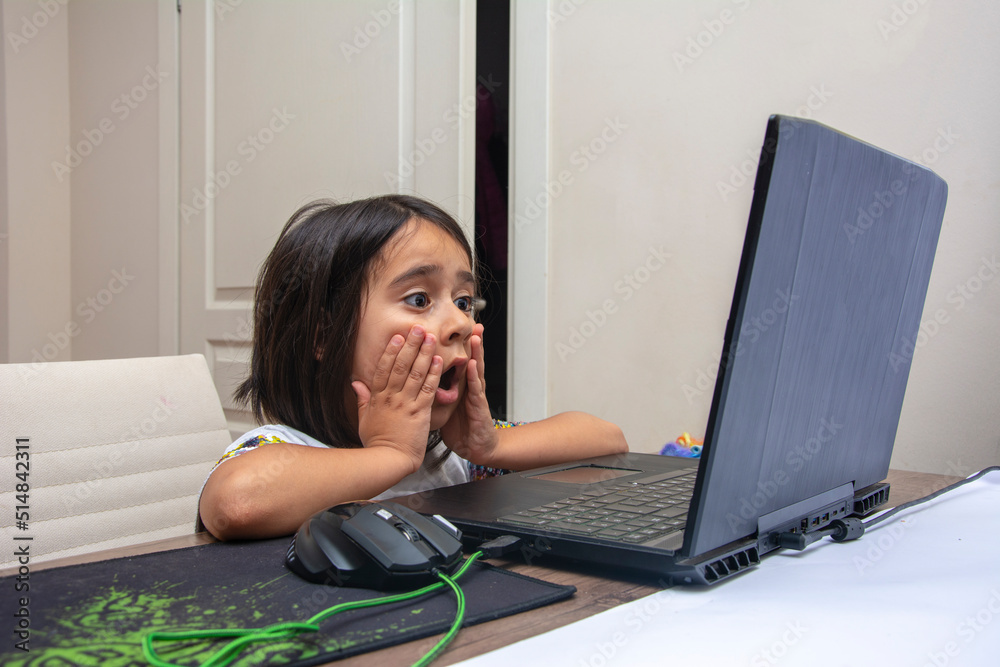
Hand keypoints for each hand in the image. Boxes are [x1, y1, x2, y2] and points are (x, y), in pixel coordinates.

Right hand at [352, 325, 441, 471]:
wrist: (388, 460)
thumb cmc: (377, 443)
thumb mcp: (363, 419)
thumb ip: (362, 399)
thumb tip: (355, 383)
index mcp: (378, 397)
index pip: (384, 369)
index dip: (391, 351)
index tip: (397, 337)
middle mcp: (392, 397)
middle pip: (401, 365)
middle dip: (410, 345)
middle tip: (418, 328)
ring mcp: (406, 403)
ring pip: (416, 373)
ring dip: (424, 353)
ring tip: (430, 338)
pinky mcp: (420, 412)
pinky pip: (428, 389)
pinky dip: (434, 374)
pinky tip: (439, 361)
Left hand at [441, 323, 499, 464]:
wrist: (476, 448)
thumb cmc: (461, 429)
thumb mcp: (445, 408)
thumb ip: (436, 394)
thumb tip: (420, 384)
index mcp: (460, 387)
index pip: (457, 362)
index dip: (454, 347)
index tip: (452, 329)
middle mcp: (469, 388)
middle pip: (470, 360)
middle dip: (472, 342)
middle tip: (474, 323)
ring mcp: (476, 396)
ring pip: (475, 370)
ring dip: (476, 353)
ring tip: (475, 336)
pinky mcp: (478, 407)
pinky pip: (475, 390)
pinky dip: (473, 376)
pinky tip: (471, 365)